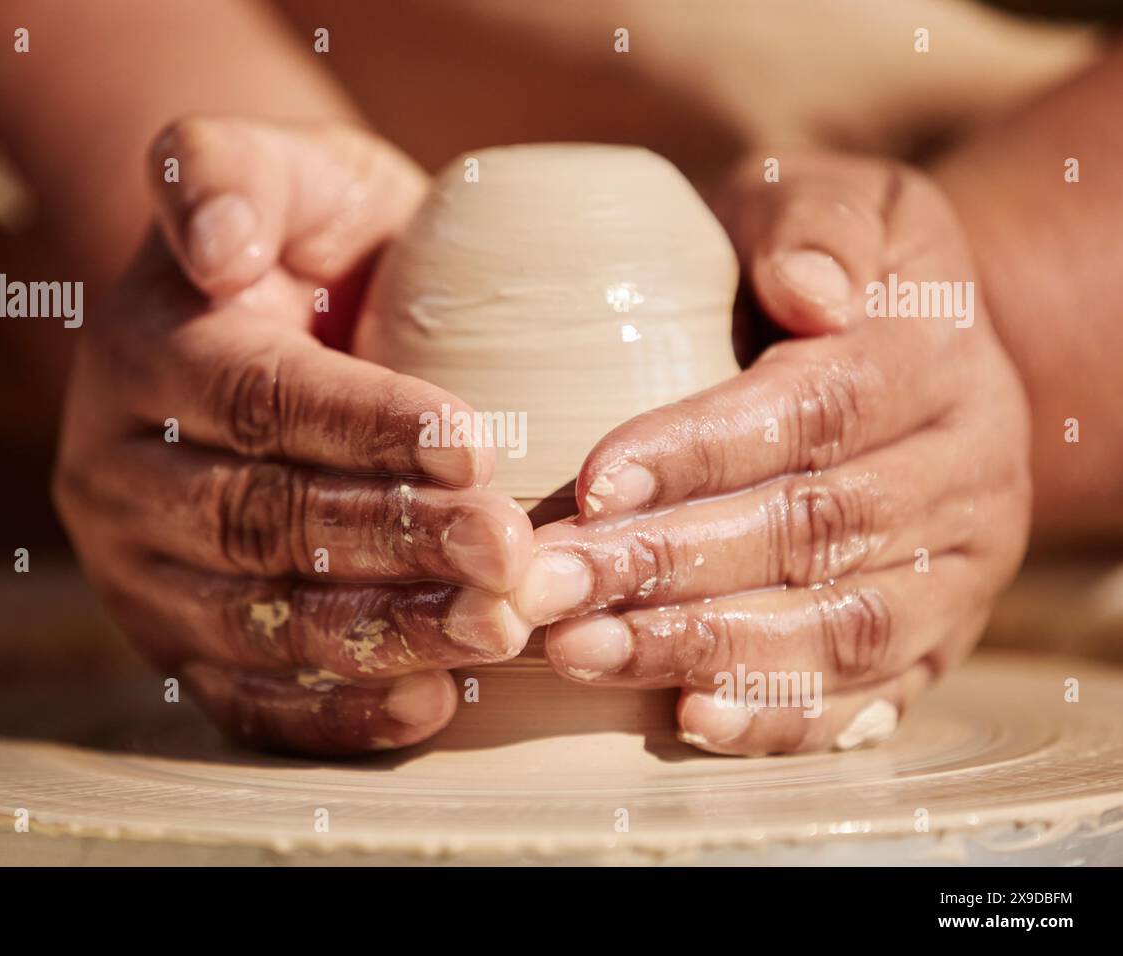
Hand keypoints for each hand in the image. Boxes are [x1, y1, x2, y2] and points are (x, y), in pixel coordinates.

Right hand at [55, 119, 532, 755]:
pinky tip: (425, 705)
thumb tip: (209, 243)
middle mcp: (122, 469)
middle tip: (509, 557)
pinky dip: (330, 712)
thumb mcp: (283, 173)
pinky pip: (242, 695)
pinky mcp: (177, 639)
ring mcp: (141, 568)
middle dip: (390, 542)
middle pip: (258, 518)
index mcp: (146, 352)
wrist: (271, 322)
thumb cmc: (309, 246)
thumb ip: (229, 170)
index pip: (257, 397)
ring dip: (380, 634)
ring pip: (254, 618)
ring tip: (492, 632)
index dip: (363, 426)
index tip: (474, 450)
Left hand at [515, 154, 1032, 753]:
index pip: (814, 410)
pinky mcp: (935, 639)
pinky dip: (778, 715)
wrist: (919, 353)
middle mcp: (964, 474)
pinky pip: (868, 695)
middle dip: (670, 566)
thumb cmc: (827, 270)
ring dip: (702, 648)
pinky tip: (687, 721)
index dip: (700, 452)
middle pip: (812, 530)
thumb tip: (811, 290)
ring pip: (837, 627)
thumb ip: (816, 222)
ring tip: (580, 652)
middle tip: (545, 588)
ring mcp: (956, 570)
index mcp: (935, 359)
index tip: (587, 486)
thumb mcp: (830, 201)